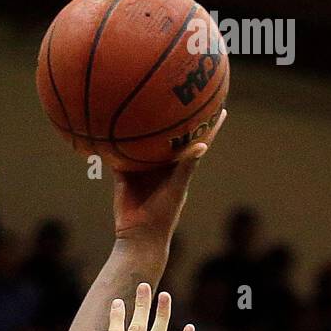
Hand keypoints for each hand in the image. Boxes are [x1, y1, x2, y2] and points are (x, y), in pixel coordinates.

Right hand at [113, 108, 226, 242]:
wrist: (138, 235)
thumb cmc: (163, 215)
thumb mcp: (177, 189)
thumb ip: (187, 166)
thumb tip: (203, 144)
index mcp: (178, 167)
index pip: (196, 142)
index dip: (207, 126)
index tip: (220, 107)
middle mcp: (161, 165)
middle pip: (169, 137)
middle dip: (174, 118)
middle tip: (179, 94)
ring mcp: (142, 169)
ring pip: (143, 145)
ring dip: (142, 128)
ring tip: (143, 103)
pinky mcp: (125, 175)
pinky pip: (120, 156)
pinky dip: (116, 145)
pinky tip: (111, 127)